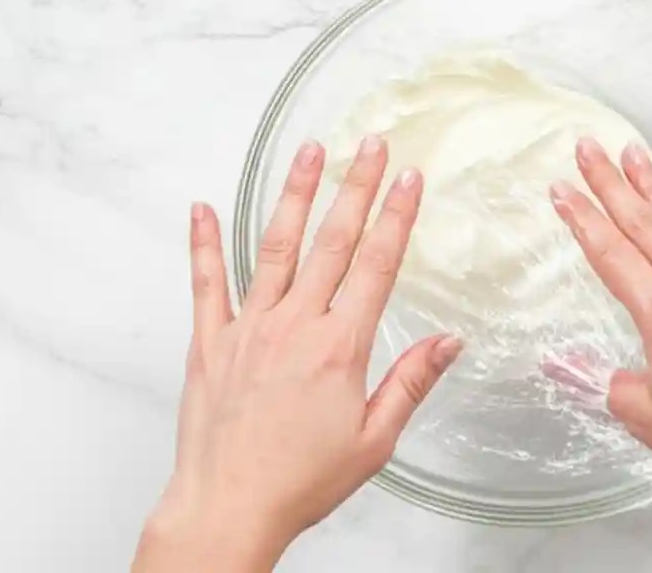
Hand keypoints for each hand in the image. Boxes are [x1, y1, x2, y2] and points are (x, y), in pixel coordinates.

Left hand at [134, 137, 460, 572]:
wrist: (228, 507)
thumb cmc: (301, 481)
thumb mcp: (374, 440)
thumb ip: (411, 382)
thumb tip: (449, 341)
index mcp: (340, 346)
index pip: (377, 265)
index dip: (396, 216)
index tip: (409, 177)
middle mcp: (295, 325)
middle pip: (332, 241)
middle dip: (355, 187)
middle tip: (369, 144)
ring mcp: (248, 328)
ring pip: (275, 246)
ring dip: (294, 195)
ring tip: (309, 153)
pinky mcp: (210, 342)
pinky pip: (207, 283)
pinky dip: (203, 243)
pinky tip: (201, 208)